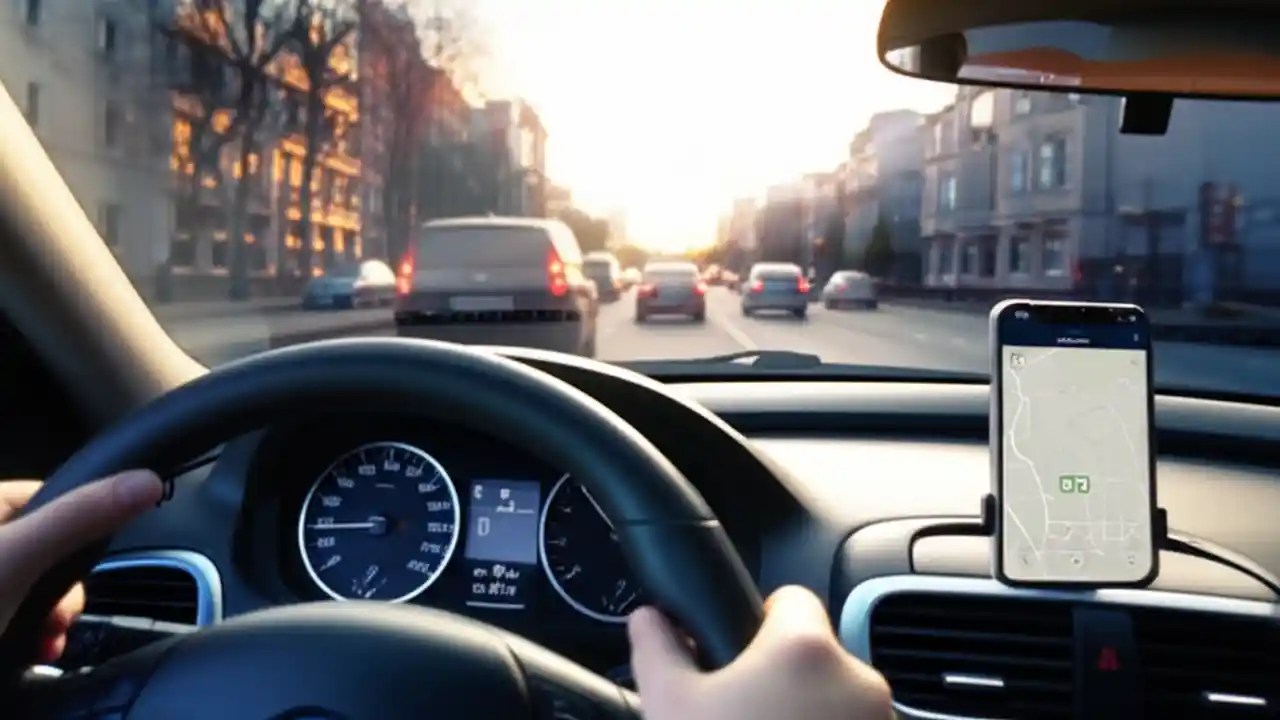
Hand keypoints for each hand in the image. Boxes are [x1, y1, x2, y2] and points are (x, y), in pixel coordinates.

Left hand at [0, 471, 162, 663]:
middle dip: (64, 588)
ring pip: (38, 584)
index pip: (57, 496)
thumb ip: (81, 517)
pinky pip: (22, 611)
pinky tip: (32, 649)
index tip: (85, 566)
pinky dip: (32, 632)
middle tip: (56, 616)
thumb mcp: (21, 556)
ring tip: (44, 641)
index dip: (82, 528)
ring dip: (52, 616)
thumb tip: (148, 482)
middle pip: (51, 546)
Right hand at [629, 585, 893, 719]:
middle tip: (742, 717)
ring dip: (808, 717)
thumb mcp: (670, 706)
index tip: (738, 658)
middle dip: (781, 680)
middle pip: (814, 655)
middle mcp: (858, 681)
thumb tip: (649, 620)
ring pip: (837, 702)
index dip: (757, 624)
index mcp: (804, 649)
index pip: (789, 599)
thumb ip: (657, 648)